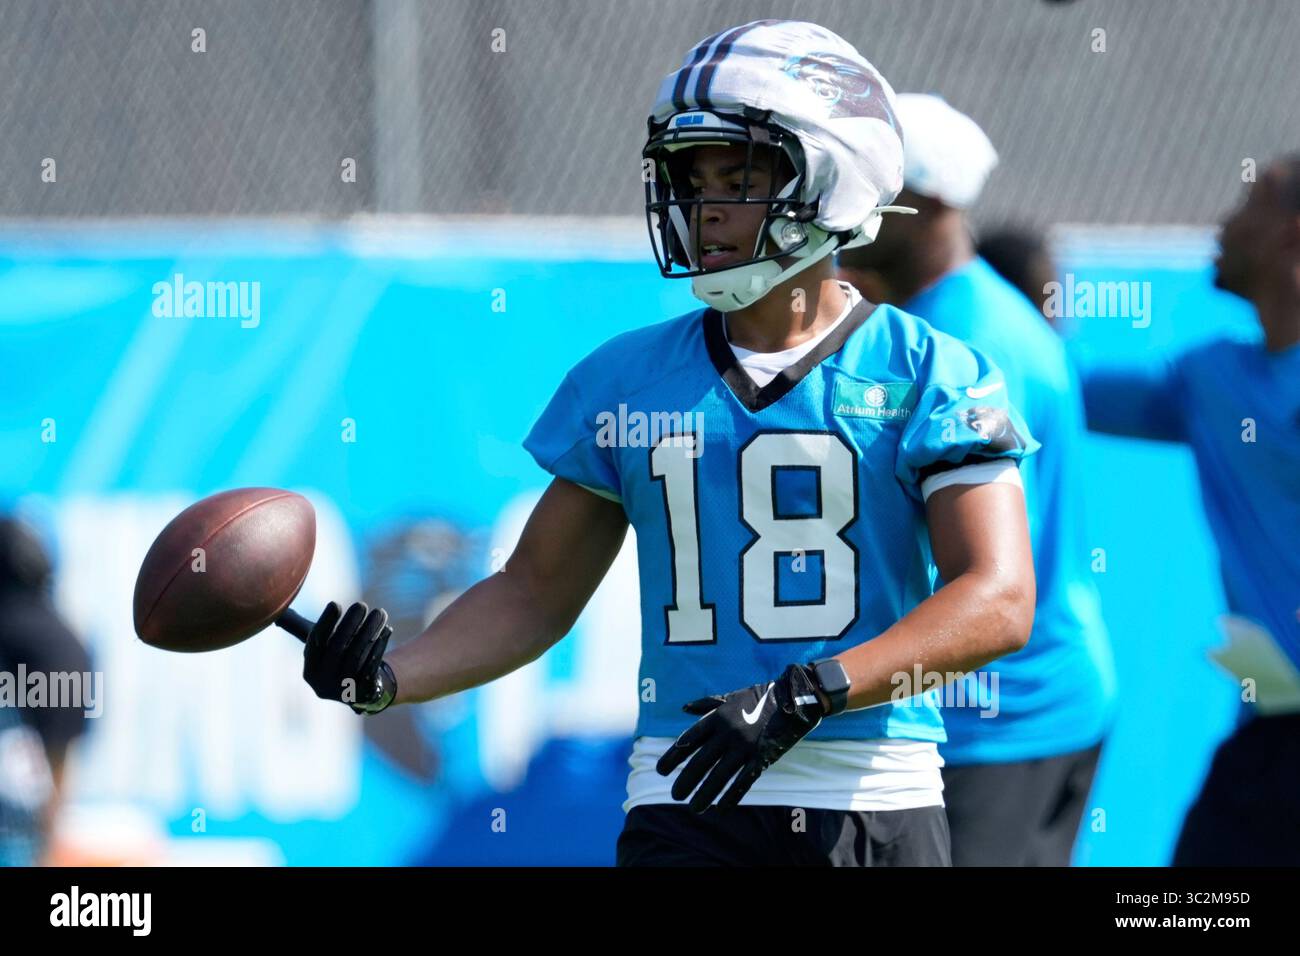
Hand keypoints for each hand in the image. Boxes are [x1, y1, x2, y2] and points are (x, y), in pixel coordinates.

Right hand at [303, 601, 396, 713]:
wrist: (363, 690)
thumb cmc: (338, 659)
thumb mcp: (320, 647)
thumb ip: (300, 630)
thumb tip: (278, 612)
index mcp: (310, 671)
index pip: (315, 644)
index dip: (325, 623)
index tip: (336, 603)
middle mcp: (323, 684)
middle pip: (337, 649)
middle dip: (350, 624)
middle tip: (362, 604)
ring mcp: (344, 691)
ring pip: (357, 656)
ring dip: (369, 631)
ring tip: (380, 612)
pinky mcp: (365, 693)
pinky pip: (373, 666)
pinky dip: (380, 646)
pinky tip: (387, 629)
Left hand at [655, 663, 824, 812]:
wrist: (793, 699)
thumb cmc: (759, 697)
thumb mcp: (730, 697)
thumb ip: (706, 704)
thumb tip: (683, 709)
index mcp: (718, 717)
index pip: (689, 740)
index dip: (673, 757)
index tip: (660, 771)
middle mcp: (728, 732)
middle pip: (701, 761)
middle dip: (686, 780)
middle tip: (674, 795)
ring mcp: (745, 746)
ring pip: (720, 776)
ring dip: (705, 794)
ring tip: (694, 808)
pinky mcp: (762, 757)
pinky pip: (743, 781)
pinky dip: (731, 796)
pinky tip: (720, 809)